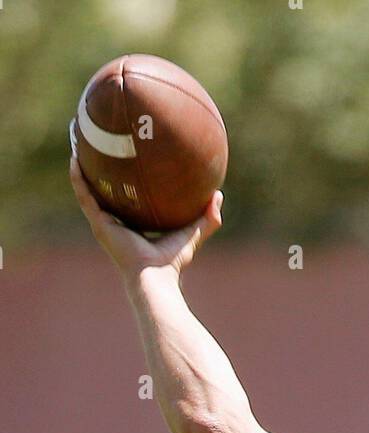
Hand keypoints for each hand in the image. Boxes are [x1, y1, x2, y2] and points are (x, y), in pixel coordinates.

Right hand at [69, 145, 222, 281]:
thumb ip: (207, 217)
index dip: (124, 183)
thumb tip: (218, 194)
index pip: (127, 201)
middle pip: (104, 193)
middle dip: (98, 172)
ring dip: (81, 169)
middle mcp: (115, 224)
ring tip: (77, 144)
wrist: (155, 276)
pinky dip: (78, 178)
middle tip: (98, 146)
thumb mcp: (192, 233)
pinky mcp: (99, 224)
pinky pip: (85, 196)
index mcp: (133, 226)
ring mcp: (104, 224)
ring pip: (88, 191)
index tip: (125, 163)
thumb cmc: (172, 261)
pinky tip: (75, 159)